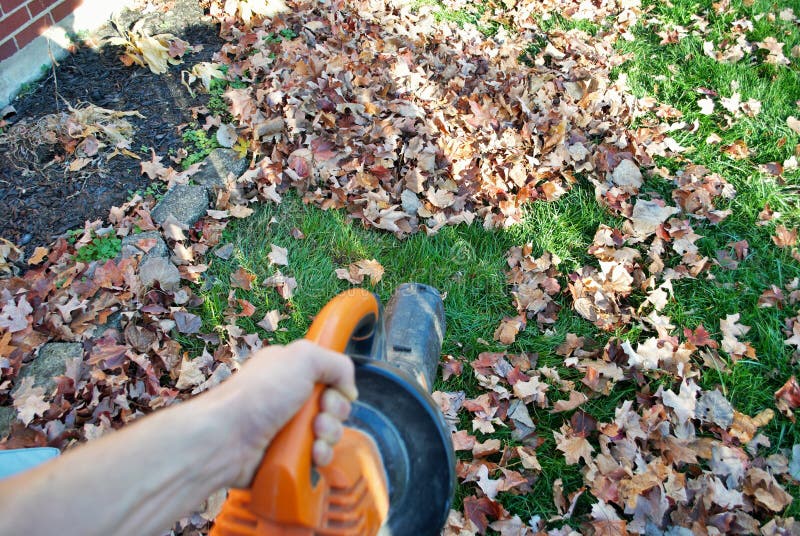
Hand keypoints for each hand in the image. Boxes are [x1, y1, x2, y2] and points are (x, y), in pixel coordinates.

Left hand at [207, 340, 357, 487]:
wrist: (226, 440)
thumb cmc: (259, 395)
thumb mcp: (303, 358)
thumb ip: (336, 363)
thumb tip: (349, 388)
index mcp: (291, 372)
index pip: (330, 379)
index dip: (337, 388)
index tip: (330, 392)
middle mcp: (289, 399)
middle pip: (333, 407)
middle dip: (335, 414)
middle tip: (318, 417)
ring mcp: (287, 429)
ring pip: (329, 434)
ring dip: (329, 436)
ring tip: (313, 439)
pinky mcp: (286, 457)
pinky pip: (317, 458)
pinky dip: (320, 457)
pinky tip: (312, 456)